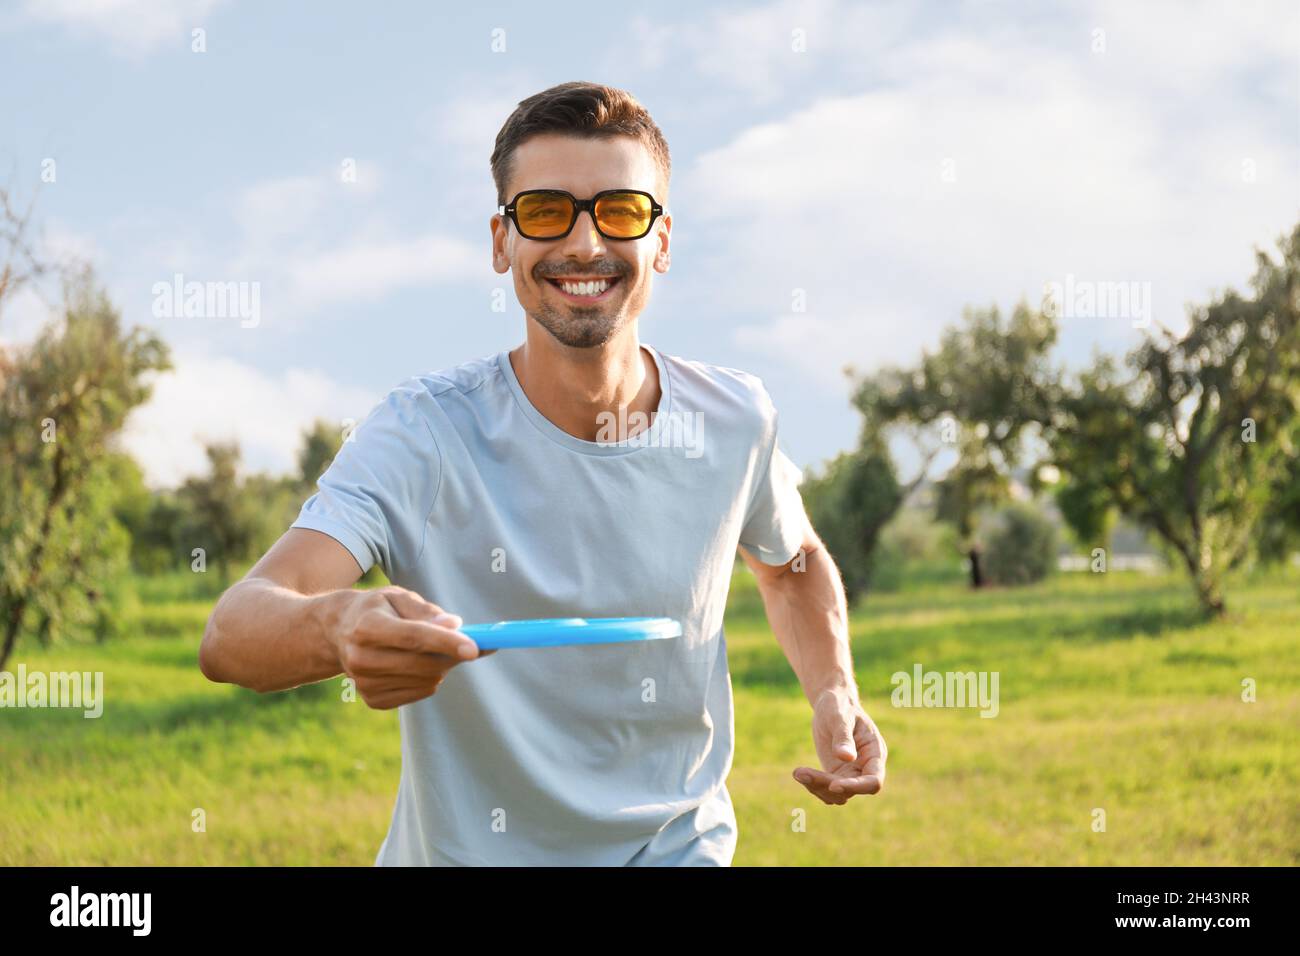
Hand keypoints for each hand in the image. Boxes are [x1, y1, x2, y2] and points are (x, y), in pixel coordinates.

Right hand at [330, 585, 492, 709]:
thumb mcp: (398, 597)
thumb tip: (455, 626)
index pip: (413, 637)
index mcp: (366, 626)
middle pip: (423, 663)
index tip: (475, 647)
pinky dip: (430, 678)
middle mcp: (361, 658)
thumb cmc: (378, 609)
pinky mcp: (373, 700)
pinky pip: (421, 692)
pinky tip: (416, 662)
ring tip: (430, 648)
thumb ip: (427, 611)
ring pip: (427, 680)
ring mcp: (364, 683)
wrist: (340, 632)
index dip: (446, 642)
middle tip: (469, 643)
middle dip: (452, 654)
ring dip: (442, 665)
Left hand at [793, 689, 886, 804]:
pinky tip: (800, 773)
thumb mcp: (840, 716)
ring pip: (838, 795)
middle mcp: (865, 768)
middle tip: (800, 773)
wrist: (830, 704)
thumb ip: (843, 736)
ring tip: (798, 772)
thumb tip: (847, 757)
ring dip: (817, 788)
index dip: (856, 787)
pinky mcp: (836, 775)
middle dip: (827, 785)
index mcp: (875, 753)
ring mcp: (851, 774)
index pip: (874, 781)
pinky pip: (827, 790)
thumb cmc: (839, 705)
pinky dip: (813, 786)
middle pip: (852, 790)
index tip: (834, 785)